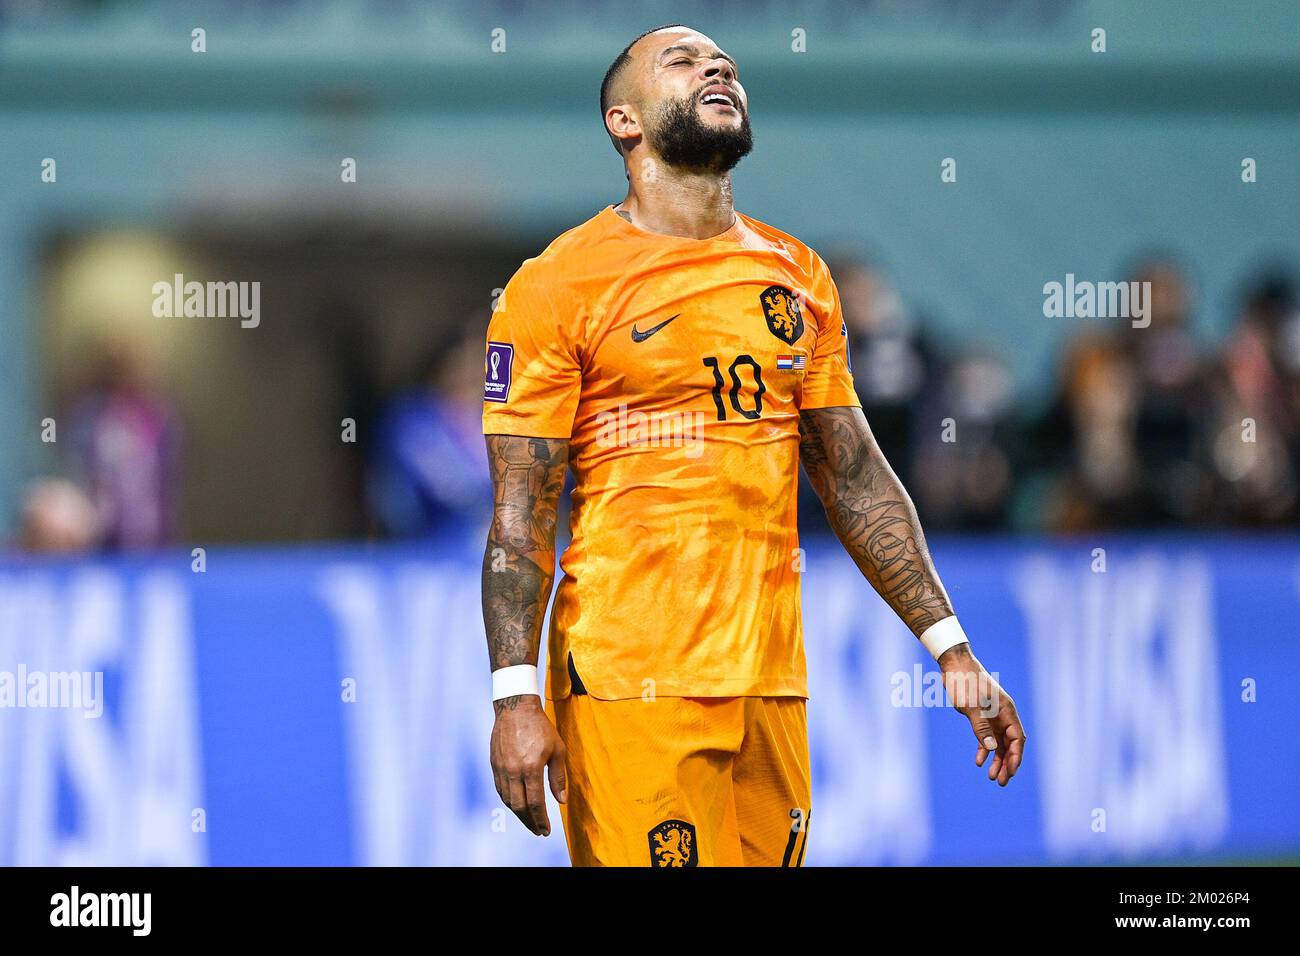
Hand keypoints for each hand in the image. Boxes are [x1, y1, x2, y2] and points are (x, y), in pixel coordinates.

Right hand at [490, 695, 566, 834]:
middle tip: (538, 831)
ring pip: (508, 800)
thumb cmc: (541, 728)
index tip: (546, 830)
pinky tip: (517, 805)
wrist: (515, 708)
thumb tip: (561, 801)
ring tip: (529, 821)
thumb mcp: (557, 750)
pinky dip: (509, 801)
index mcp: (531, 768)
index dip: (541, 820)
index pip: (535, 803)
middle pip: (520, 807)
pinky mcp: (494, 765)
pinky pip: (500, 790)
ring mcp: (501, 769)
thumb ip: (558, 777)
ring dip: (519, 815)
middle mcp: (513, 771)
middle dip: (530, 822)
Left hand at [938, 644, 1025, 786]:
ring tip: (992, 777)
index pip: (1017, 739)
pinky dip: (984, 749)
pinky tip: (979, 762)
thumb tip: (992, 748)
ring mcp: (993, 716)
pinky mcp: (982, 716)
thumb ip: (981, 727)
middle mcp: (1003, 715)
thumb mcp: (972, 706)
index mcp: (1007, 711)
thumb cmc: (965, 682)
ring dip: (997, 759)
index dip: (1016, 757)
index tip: (1010, 772)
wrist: (954, 664)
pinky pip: (987, 737)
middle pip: (1010, 744)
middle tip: (1001, 782)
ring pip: (999, 742)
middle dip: (1007, 763)